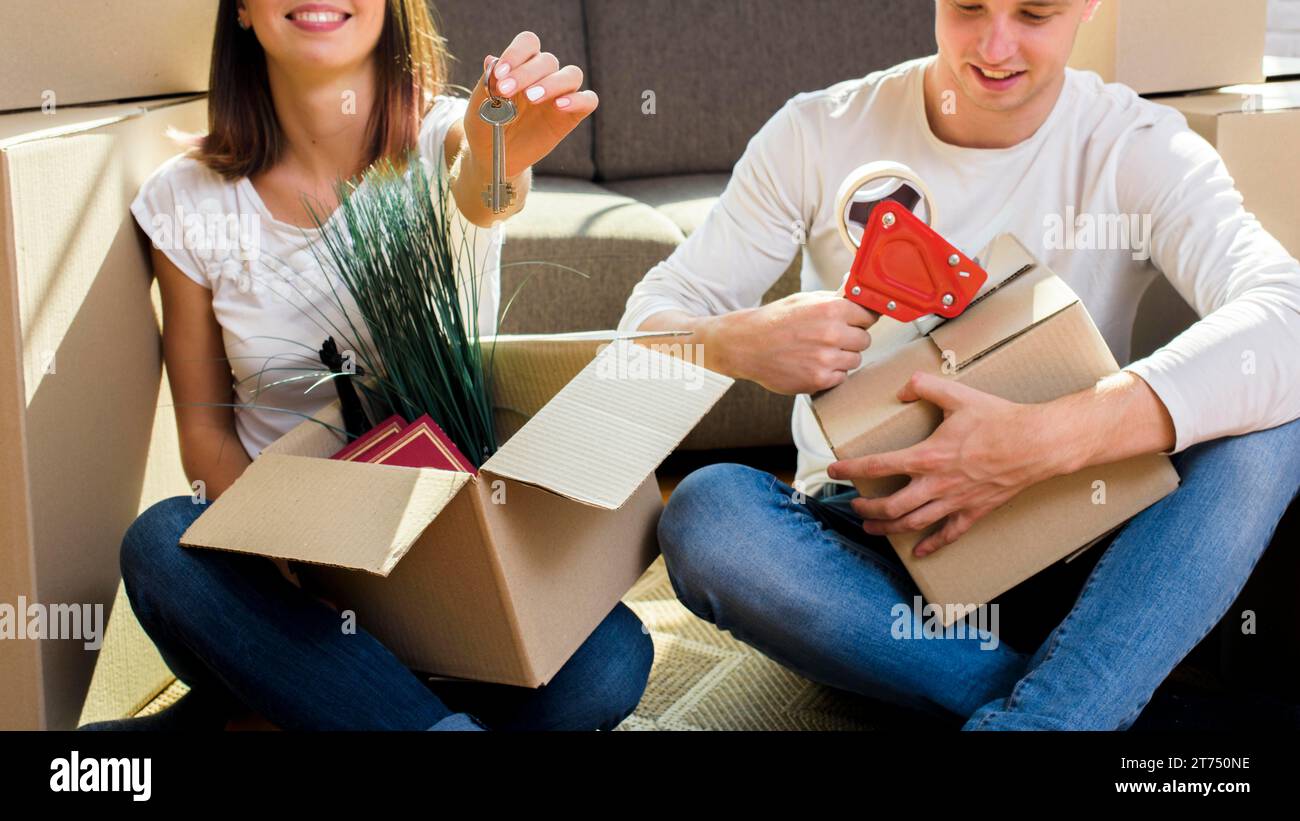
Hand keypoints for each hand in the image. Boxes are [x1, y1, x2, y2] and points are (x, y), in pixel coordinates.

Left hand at [466, 31, 597, 179]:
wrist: (494, 154)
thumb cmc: (486, 124)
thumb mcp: (480, 104)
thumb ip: (488, 82)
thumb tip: (493, 60)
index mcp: (522, 64)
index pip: (528, 43)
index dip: (516, 53)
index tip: (500, 73)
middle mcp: (544, 74)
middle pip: (548, 60)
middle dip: (526, 73)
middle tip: (506, 91)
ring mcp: (560, 94)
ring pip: (572, 74)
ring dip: (552, 83)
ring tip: (531, 98)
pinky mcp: (572, 114)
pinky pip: (588, 100)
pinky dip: (578, 100)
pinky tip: (559, 106)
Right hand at [710, 291, 877, 393]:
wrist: (746, 345)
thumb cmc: (775, 320)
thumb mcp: (804, 299)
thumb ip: (834, 298)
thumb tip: (856, 293)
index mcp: (831, 308)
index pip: (870, 315)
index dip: (860, 319)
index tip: (853, 322)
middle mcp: (832, 333)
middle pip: (865, 340)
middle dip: (851, 339)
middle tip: (831, 338)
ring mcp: (826, 359)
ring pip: (855, 360)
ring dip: (842, 357)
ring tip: (818, 352)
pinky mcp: (819, 379)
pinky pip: (841, 377)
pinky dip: (830, 373)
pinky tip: (812, 364)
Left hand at [826, 371, 1072, 556]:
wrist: (1037, 444)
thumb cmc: (999, 419)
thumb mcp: (958, 395)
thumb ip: (924, 387)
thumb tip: (902, 389)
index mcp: (927, 456)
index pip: (878, 465)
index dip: (851, 470)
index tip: (834, 472)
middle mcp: (936, 484)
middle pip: (890, 506)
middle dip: (866, 508)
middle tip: (853, 505)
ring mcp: (954, 501)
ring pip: (912, 524)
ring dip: (887, 529)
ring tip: (870, 528)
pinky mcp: (973, 512)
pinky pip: (947, 534)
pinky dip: (930, 545)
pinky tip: (918, 551)